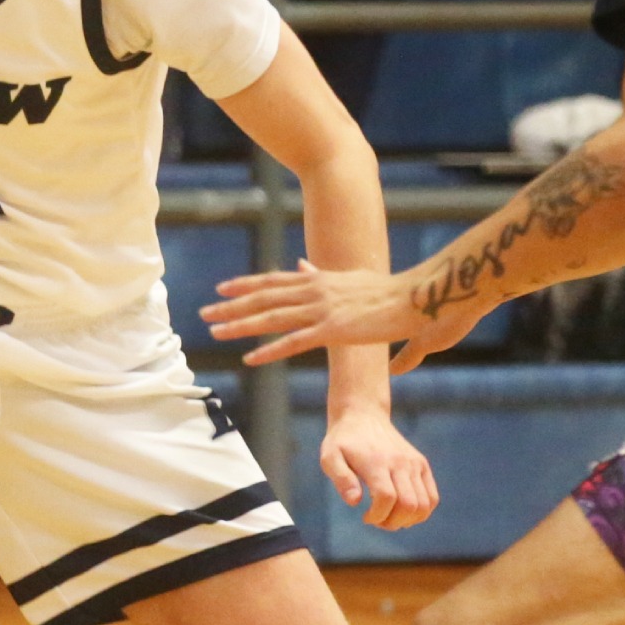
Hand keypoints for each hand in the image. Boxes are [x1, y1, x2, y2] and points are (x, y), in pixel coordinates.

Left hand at [202, 260, 483, 372]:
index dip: (247, 284)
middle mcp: (316, 290)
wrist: (418, 297)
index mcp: (322, 279)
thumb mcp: (355, 278)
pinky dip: (269, 350)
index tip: (223, 287)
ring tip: (215, 331)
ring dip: (240, 324)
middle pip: (264, 296)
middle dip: (232, 305)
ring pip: (271, 316)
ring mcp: (322, 309)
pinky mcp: (333, 329)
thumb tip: (309, 267)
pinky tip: (249, 357)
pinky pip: (293, 341)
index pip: (275, 280)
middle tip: (206, 311)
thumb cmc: (395, 292)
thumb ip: (328, 276)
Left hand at [319, 406, 438, 529]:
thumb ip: (341, 479)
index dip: (377, 516)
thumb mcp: (330, 456)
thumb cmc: (343, 441)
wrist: (363, 415)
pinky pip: (432, 497)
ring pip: (424, 504)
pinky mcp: (421, 464)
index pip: (386, 498)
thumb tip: (355, 502)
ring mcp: (413, 463)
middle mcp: (399, 463)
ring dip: (408, 521)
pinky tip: (404, 512)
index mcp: (376, 462)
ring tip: (390, 518)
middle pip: (408, 505)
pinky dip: (422, 512)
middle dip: (393, 522)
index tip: (365, 517)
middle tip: (377, 520)